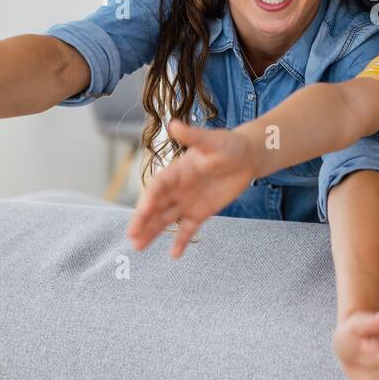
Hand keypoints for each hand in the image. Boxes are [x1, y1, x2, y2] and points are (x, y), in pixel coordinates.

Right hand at [126, 119, 254, 256]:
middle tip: (131, 237)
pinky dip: (181, 241)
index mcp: (176, 170)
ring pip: (166, 219)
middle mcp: (177, 188)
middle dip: (143, 221)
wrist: (246, 157)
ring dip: (153, 232)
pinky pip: (188, 229)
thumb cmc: (228, 145)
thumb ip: (193, 136)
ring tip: (139, 248)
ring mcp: (187, 201)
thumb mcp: (212, 140)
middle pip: (156, 206)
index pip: (157, 187)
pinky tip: (174, 255)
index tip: (141, 212)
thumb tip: (174, 124)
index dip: (148, 199)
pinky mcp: (201, 212)